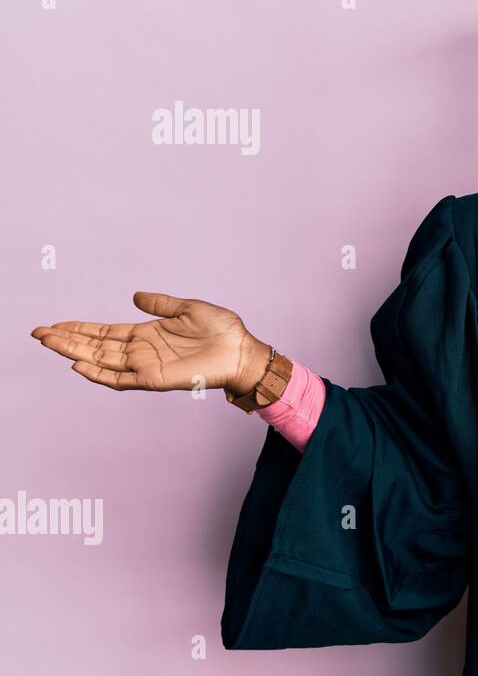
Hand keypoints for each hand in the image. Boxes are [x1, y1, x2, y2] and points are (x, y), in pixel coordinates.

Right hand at [30, 291, 268, 393]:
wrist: (242, 350)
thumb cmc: (222, 330)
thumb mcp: (188, 308)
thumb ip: (161, 303)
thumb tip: (135, 296)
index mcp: (147, 333)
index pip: (104, 332)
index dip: (79, 329)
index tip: (54, 325)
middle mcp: (141, 350)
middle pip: (95, 346)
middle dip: (66, 340)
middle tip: (38, 333)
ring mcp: (146, 365)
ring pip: (101, 360)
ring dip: (74, 353)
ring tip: (49, 343)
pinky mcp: (155, 378)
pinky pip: (121, 379)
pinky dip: (99, 374)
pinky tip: (79, 365)